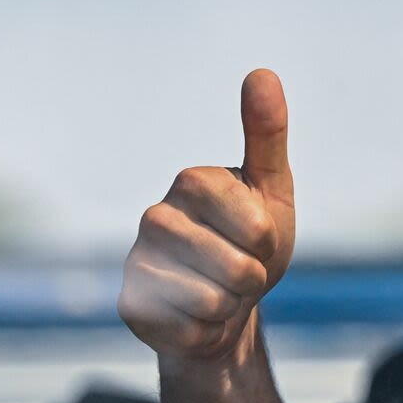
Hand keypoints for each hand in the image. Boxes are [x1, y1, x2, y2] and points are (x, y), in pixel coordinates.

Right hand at [119, 69, 295, 359]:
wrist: (225, 304)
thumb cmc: (251, 240)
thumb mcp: (271, 186)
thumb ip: (267, 133)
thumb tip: (261, 72)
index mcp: (193, 181)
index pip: (258, 226)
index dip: (268, 242)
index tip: (256, 236)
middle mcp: (156, 216)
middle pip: (238, 267)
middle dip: (252, 278)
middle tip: (239, 268)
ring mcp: (139, 261)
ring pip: (214, 301)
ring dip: (230, 305)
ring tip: (219, 291)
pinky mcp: (131, 305)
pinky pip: (191, 329)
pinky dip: (207, 330)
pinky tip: (196, 316)